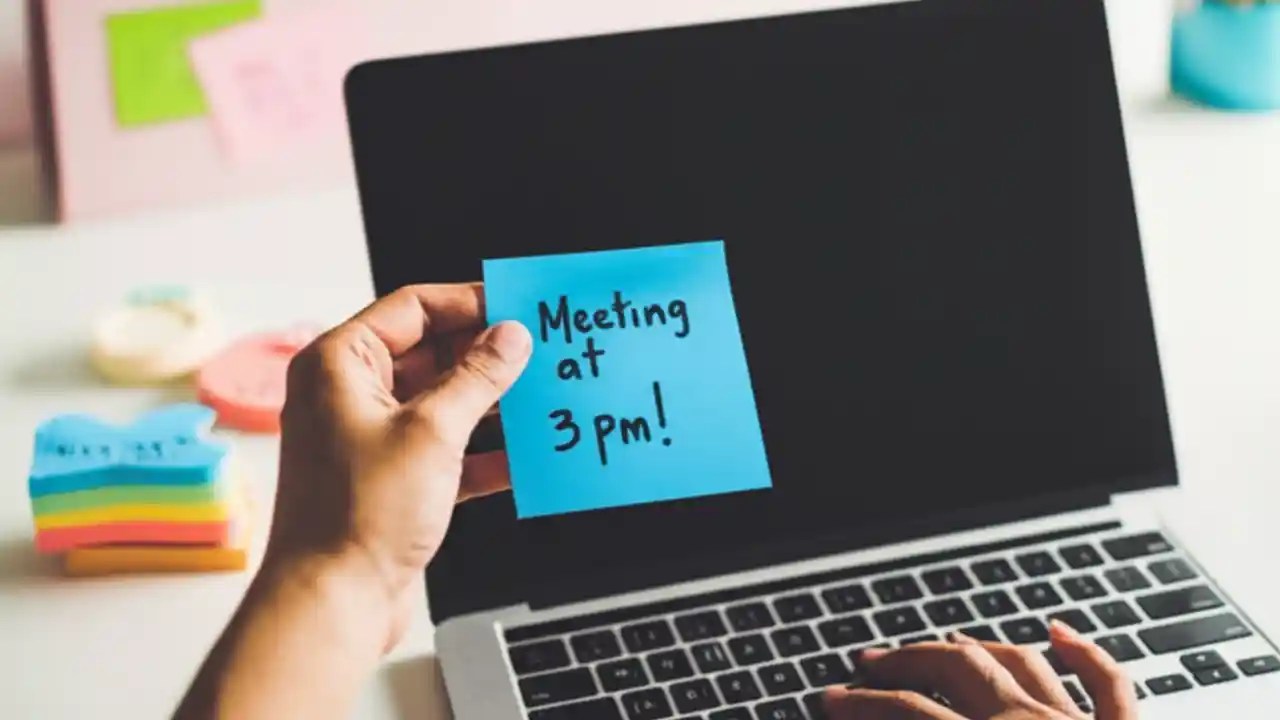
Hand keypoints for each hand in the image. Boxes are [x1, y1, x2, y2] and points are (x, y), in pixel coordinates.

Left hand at [268, 283, 531, 649]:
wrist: (334, 601)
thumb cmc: (356, 516)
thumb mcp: (433, 432)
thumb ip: (477, 378)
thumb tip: (509, 338)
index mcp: (338, 364)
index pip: (412, 308)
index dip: (468, 303)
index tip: (515, 304)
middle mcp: (347, 395)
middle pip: (429, 354)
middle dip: (484, 356)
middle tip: (536, 351)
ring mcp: (368, 438)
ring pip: (441, 403)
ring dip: (489, 404)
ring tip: (539, 398)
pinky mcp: (390, 479)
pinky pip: (444, 450)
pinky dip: (481, 453)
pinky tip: (522, 458)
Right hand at [825, 621, 1138, 719]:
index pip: (908, 711)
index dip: (860, 704)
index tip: (830, 700)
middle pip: (956, 666)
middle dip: (905, 658)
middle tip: (869, 664)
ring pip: (1020, 659)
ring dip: (975, 645)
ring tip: (943, 642)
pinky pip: (1110, 684)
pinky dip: (1085, 652)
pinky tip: (1058, 632)